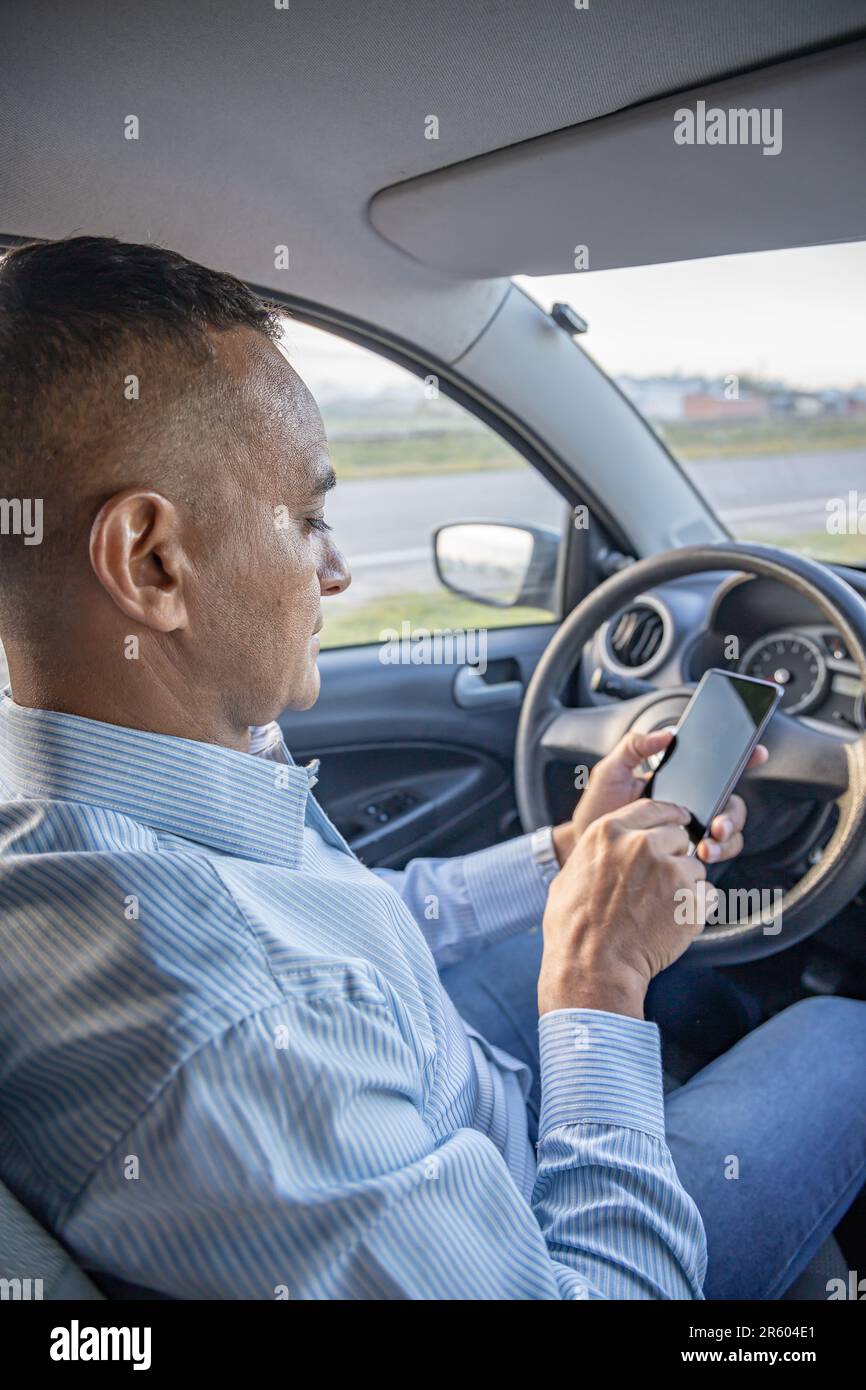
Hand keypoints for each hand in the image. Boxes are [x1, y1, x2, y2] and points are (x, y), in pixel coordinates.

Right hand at [539, 798, 712, 1018]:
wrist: (593, 966)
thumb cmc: (574, 927)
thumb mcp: (570, 875)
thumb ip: (597, 853)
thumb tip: (607, 849)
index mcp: (610, 832)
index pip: (654, 807)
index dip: (670, 814)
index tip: (680, 820)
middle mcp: (642, 844)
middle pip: (678, 836)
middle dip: (673, 856)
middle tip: (657, 885)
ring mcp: (670, 871)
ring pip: (695, 866)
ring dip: (684, 885)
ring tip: (659, 910)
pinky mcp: (690, 899)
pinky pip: (707, 895)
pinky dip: (696, 909)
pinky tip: (672, 923)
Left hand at [551, 729, 766, 869]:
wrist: (584, 848)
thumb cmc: (598, 809)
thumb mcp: (611, 771)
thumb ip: (634, 746)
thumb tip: (668, 734)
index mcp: (678, 781)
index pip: (716, 768)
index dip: (742, 758)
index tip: (756, 752)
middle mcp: (691, 805)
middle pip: (731, 803)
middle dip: (733, 813)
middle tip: (717, 824)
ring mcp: (692, 830)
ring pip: (730, 831)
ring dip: (728, 837)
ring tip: (707, 845)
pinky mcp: (687, 854)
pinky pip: (716, 852)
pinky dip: (717, 853)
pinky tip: (701, 854)